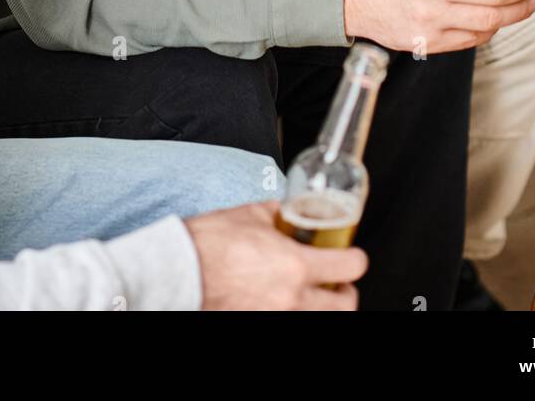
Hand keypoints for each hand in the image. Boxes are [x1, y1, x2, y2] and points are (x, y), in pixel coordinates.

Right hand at [186, 200, 365, 310]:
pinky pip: (290, 321)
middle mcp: (292, 298)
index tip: (351, 255)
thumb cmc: (210, 242)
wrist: (179, 269)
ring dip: (321, 306)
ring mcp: (276, 318)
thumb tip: (290, 210)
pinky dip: (294, 312)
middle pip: (345, 307)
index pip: (349, 266)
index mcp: (296, 265)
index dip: (355, 258)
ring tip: (310, 294)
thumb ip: (279, 214)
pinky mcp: (260, 324)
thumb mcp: (252, 214)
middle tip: (337, 282)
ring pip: (321, 319)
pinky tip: (283, 301)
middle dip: (345, 293)